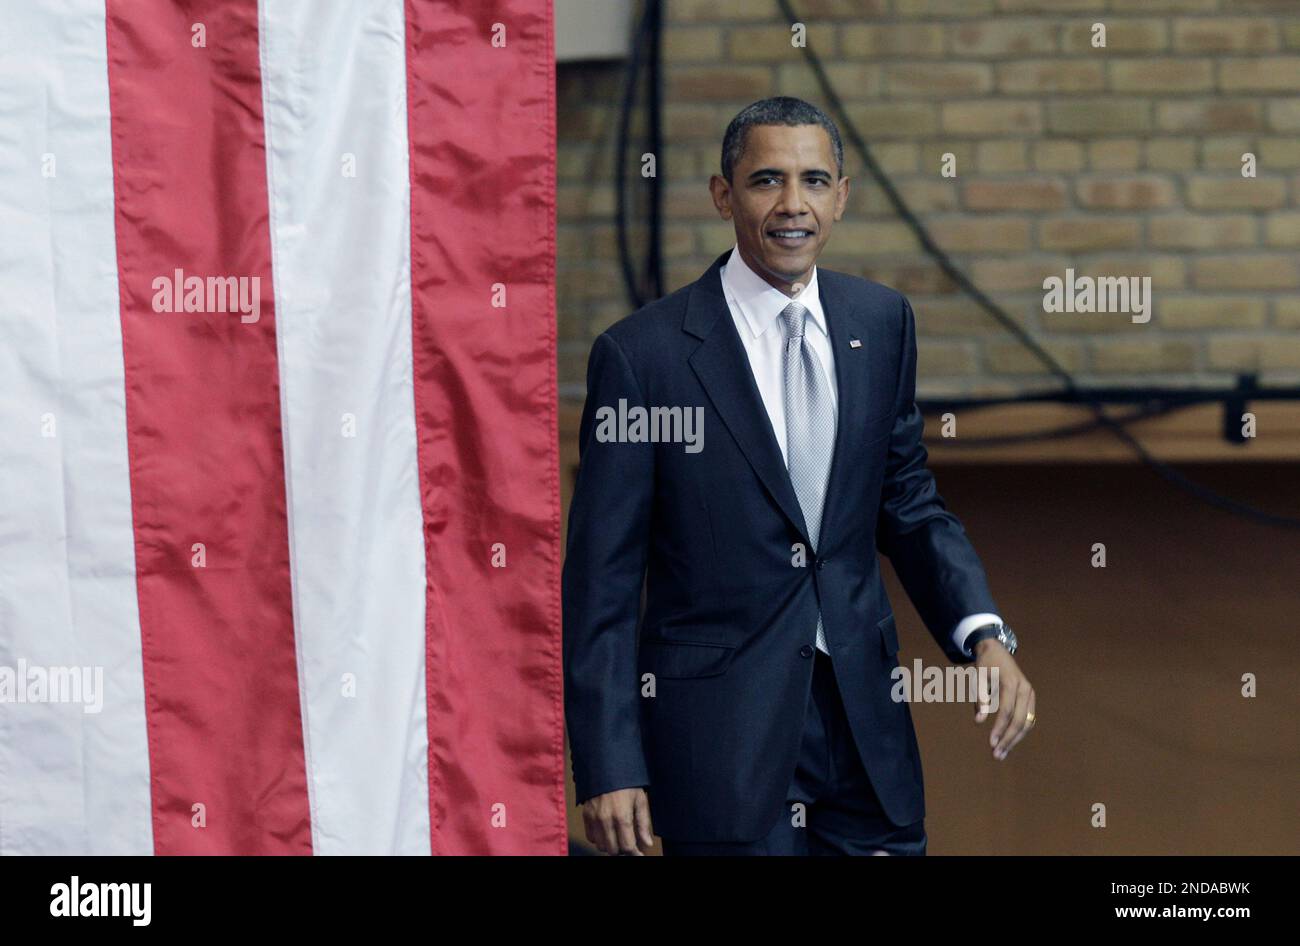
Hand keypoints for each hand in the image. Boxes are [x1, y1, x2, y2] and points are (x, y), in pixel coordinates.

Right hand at [581, 787, 654, 854]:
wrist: (607, 766)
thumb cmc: (627, 782)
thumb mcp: (640, 800)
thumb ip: (643, 824)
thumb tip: (647, 843)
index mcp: (622, 816)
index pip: (627, 847)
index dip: (635, 853)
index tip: (639, 853)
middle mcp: (606, 820)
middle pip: (613, 850)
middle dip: (623, 849)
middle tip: (629, 843)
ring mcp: (594, 818)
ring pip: (601, 846)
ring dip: (611, 845)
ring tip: (618, 837)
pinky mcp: (586, 815)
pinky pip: (590, 837)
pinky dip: (599, 839)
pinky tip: (607, 832)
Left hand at [973, 639, 1034, 760]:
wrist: (997, 650)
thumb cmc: (985, 664)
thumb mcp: (978, 677)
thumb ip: (979, 698)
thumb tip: (979, 721)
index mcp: (1012, 683)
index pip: (1006, 711)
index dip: (999, 728)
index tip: (991, 743)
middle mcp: (1025, 690)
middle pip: (1020, 720)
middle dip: (1008, 739)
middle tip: (997, 754)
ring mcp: (1030, 694)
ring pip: (1027, 723)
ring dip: (1015, 739)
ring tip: (1002, 753)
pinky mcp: (1030, 699)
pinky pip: (1028, 719)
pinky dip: (1020, 732)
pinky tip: (1009, 743)